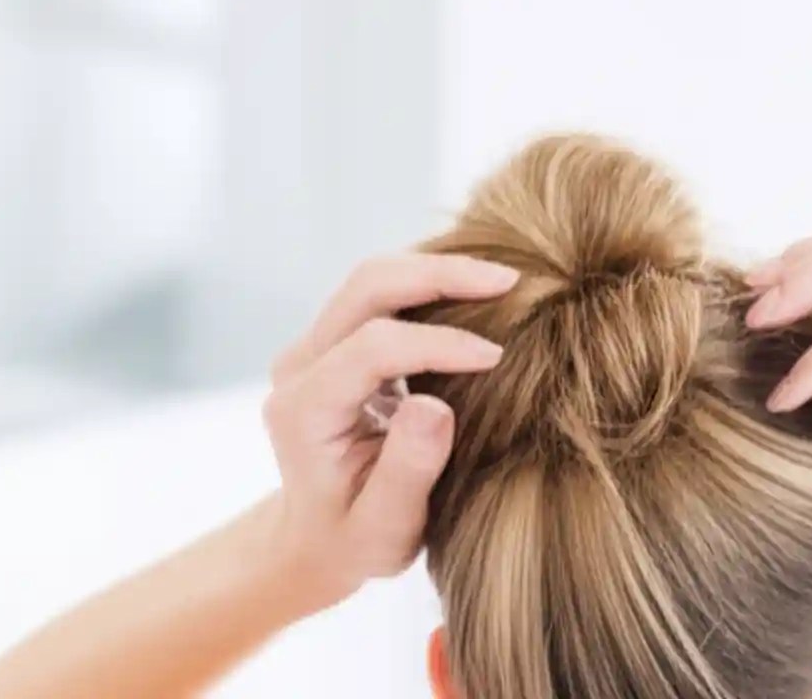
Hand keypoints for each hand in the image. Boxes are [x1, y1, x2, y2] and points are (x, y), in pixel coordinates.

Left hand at [261, 254, 518, 611]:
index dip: (440, 342)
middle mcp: (300, 366)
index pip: (374, 347)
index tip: (498, 356)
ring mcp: (315, 348)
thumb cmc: (355, 540)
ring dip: (438, 271)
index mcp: (304, 410)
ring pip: (374, 279)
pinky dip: (432, 285)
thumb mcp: (385, 529)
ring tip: (503, 279)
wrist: (315, 538)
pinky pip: (383, 294)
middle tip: (511, 279)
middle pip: (367, 287)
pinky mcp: (337, 342)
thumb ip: (408, 469)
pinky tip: (477, 294)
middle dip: (441, 275)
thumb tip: (436, 405)